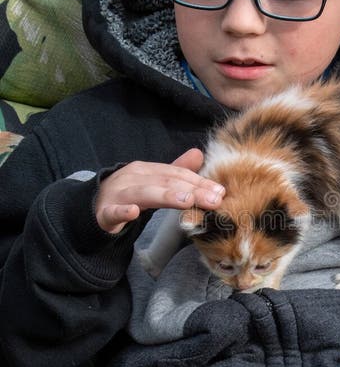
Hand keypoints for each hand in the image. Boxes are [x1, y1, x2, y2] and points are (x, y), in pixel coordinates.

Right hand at [95, 148, 224, 233]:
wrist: (92, 206)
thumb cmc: (128, 194)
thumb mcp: (153, 182)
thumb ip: (176, 171)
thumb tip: (199, 154)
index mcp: (148, 171)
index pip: (177, 174)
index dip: (199, 182)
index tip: (221, 192)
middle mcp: (134, 178)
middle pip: (166, 182)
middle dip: (192, 190)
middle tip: (214, 199)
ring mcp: (118, 194)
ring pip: (143, 194)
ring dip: (166, 196)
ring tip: (187, 201)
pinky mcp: (104, 212)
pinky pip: (113, 212)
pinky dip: (121, 211)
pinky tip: (132, 212)